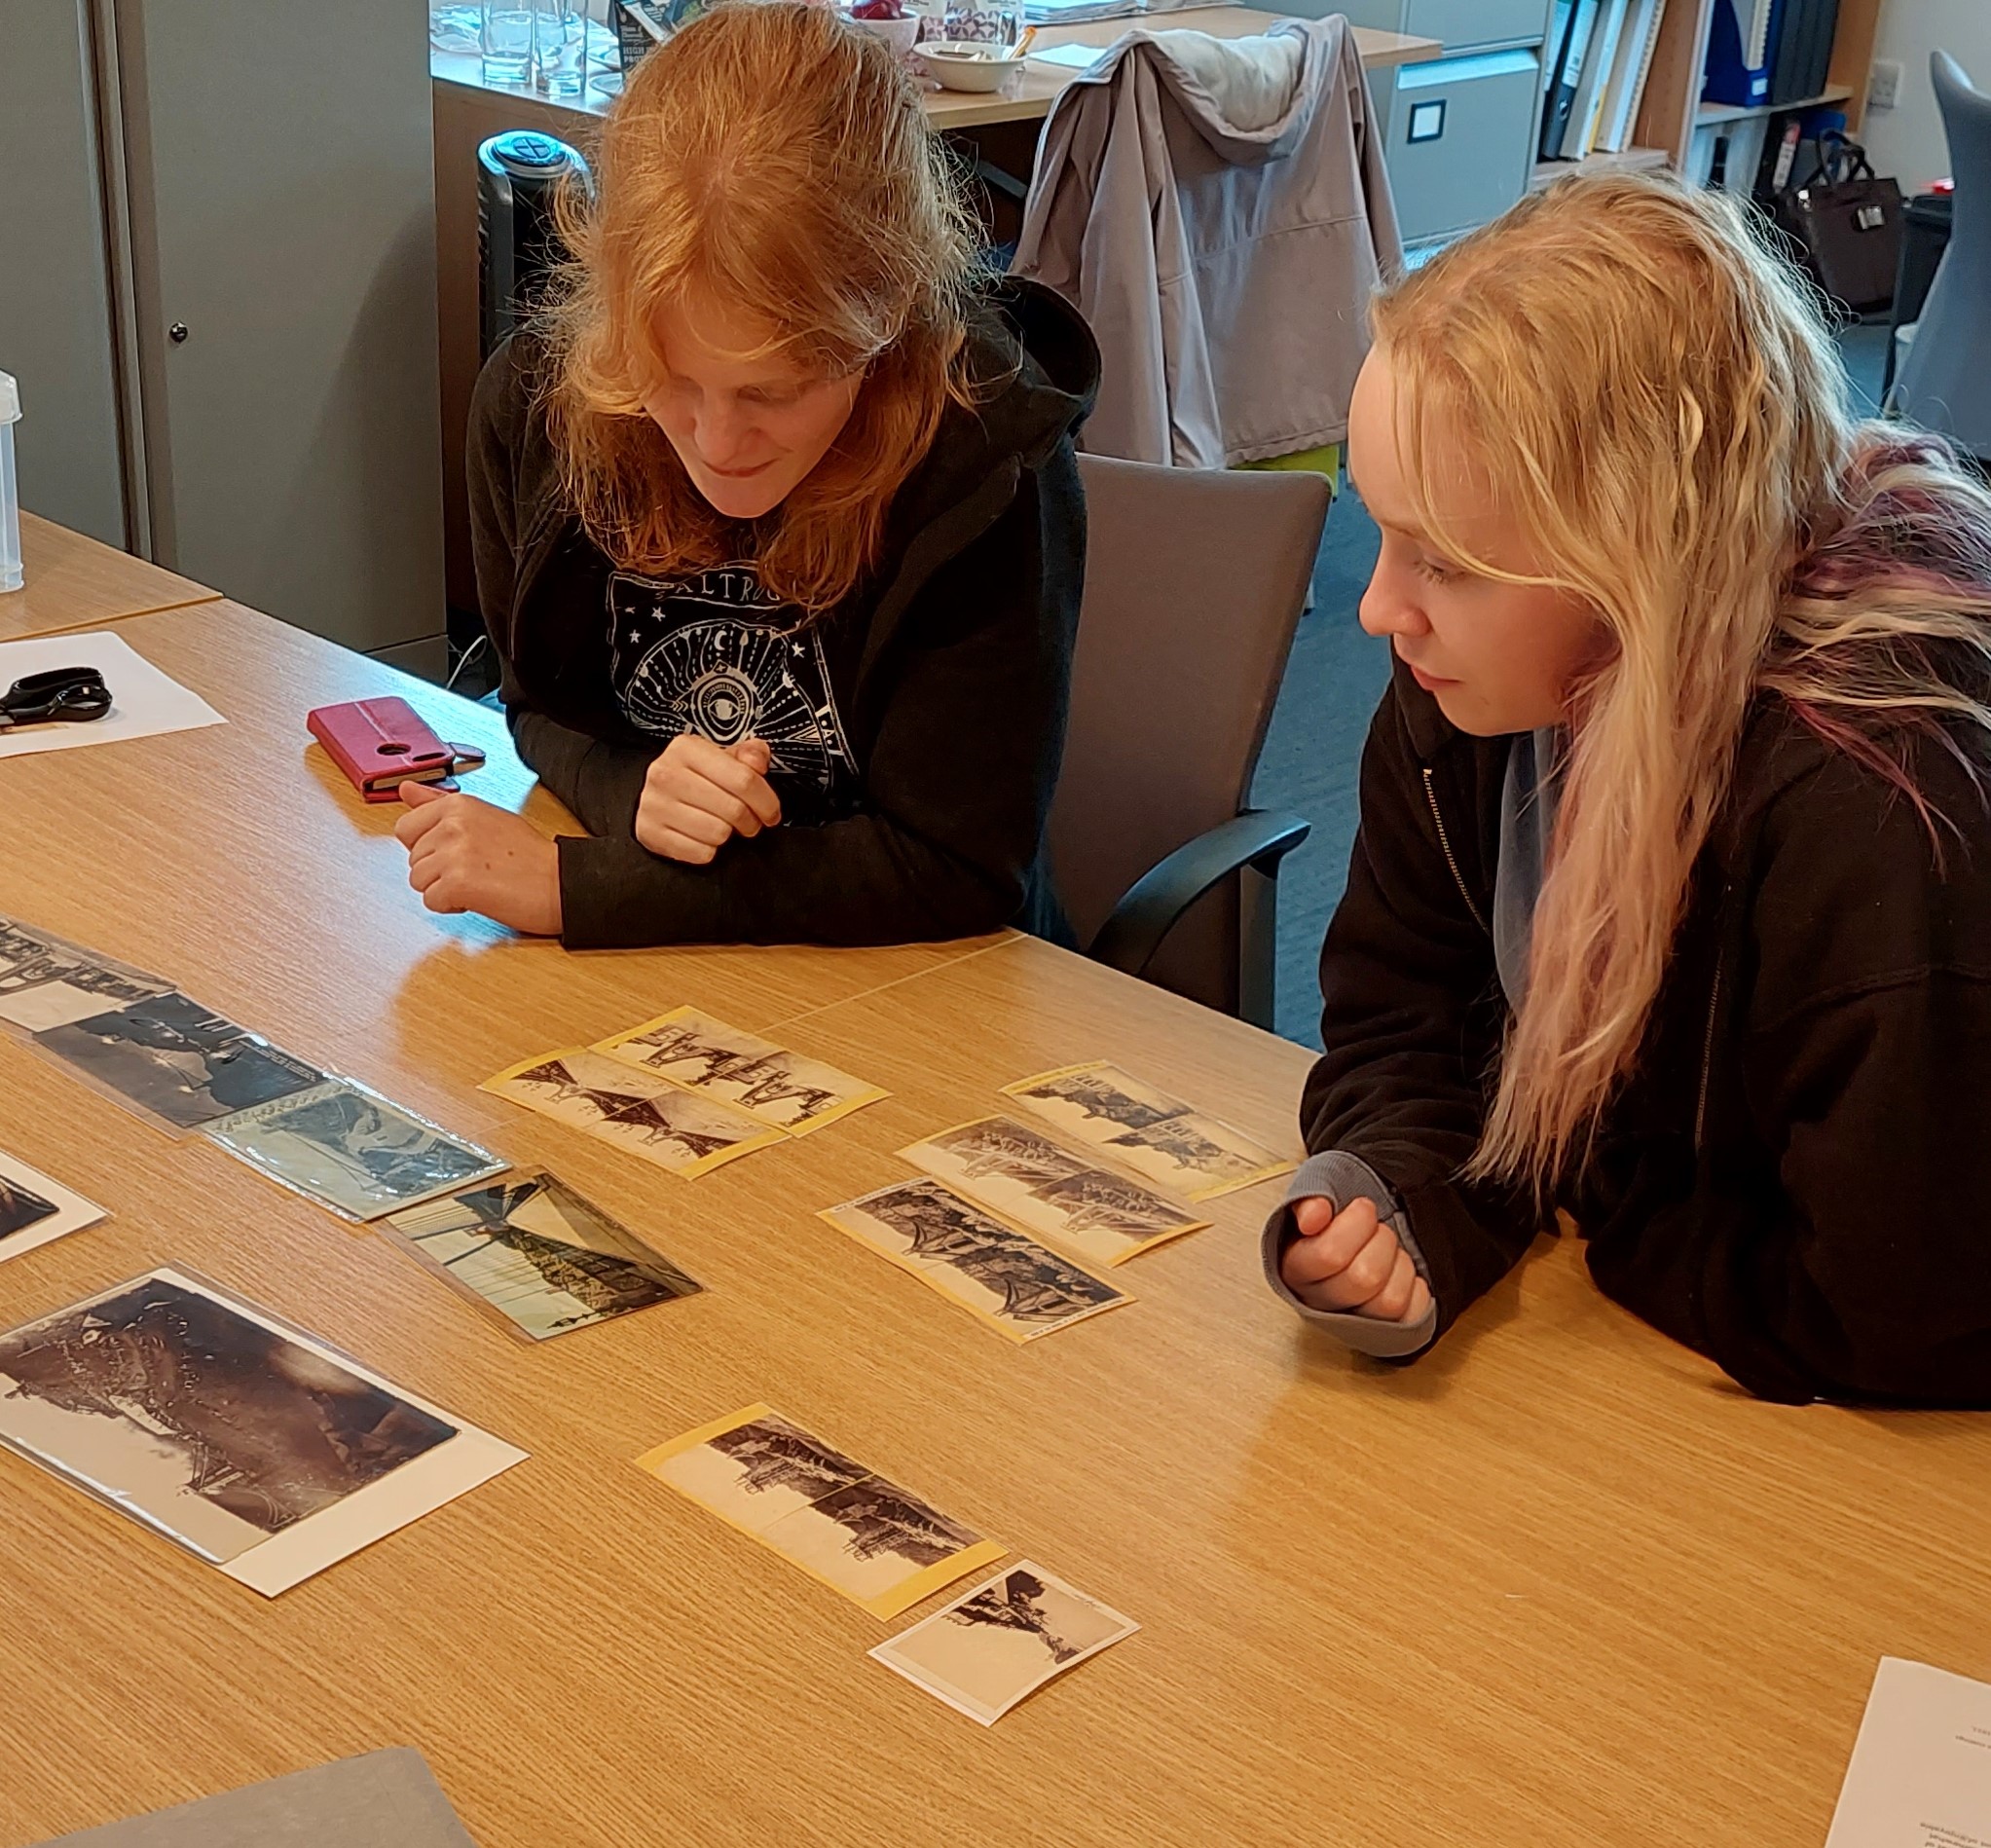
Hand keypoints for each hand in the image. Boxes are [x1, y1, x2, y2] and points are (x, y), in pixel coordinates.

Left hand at [394, 783, 562, 934]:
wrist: (561, 883)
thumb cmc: (530, 856)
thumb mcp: (484, 816)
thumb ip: (439, 803)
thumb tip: (406, 790)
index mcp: (458, 805)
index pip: (406, 827)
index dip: (428, 847)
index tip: (455, 851)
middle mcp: (453, 824)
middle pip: (413, 858)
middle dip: (438, 870)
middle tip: (475, 868)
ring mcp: (454, 853)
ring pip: (418, 881)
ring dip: (443, 889)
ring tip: (478, 882)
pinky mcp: (457, 883)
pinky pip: (431, 901)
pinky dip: (451, 906)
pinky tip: (478, 897)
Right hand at [635, 734, 780, 864]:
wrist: (655, 795)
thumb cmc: (695, 776)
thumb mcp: (721, 757)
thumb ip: (748, 754)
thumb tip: (758, 762)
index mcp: (686, 748)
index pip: (744, 779)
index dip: (767, 801)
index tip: (772, 812)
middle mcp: (665, 774)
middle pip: (734, 809)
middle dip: (751, 821)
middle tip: (750, 822)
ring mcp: (654, 805)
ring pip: (718, 833)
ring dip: (728, 835)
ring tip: (724, 827)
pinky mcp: (650, 833)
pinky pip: (700, 853)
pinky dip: (709, 850)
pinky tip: (704, 837)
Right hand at [1280, 1194, 1432, 1322]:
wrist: (1364, 1223)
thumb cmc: (1340, 1211)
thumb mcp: (1320, 1188)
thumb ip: (1309, 1198)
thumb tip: (1313, 1218)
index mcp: (1294, 1267)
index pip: (1328, 1255)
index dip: (1357, 1224)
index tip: (1362, 1208)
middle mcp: (1318, 1301)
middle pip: (1362, 1280)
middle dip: (1380, 1241)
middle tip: (1377, 1228)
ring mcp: (1353, 1321)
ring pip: (1389, 1301)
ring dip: (1398, 1263)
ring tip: (1387, 1250)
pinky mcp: (1387, 1329)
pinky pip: (1412, 1314)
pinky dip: (1415, 1286)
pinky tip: (1400, 1271)